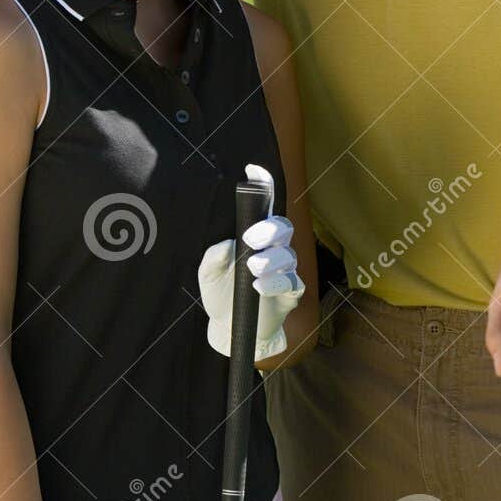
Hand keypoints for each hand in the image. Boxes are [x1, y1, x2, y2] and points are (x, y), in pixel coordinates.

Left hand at [198, 163, 304, 360]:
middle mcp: (272, 250)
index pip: (263, 208)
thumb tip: (227, 245)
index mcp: (253, 238)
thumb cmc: (220, 295)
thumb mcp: (207, 276)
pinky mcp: (290, 294)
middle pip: (283, 227)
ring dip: (271, 259)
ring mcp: (284, 271)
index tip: (253, 170)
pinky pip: (292, 282)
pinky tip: (260, 286)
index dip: (263, 186)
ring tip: (252, 269)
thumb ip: (212, 259)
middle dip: (269, 230)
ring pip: (289, 254)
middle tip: (250, 240)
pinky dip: (276, 282)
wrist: (229, 330)